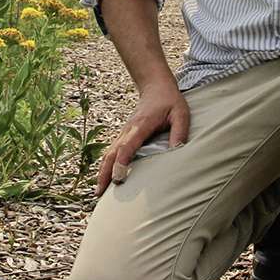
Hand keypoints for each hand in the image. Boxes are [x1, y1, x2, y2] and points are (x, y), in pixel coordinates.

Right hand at [95, 82, 189, 196]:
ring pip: (109, 154)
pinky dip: (106, 166)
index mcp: (141, 125)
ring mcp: (124, 132)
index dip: (122, 162)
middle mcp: (128, 130)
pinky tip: (104, 179)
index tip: (117, 178)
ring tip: (98, 192)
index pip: (128, 146)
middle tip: (100, 193)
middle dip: (104, 173)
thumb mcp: (181, 113)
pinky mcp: (124, 135)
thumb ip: (179, 132)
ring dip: (102, 172)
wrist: (156, 86)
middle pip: (112, 153)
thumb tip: (177, 151)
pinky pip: (112, 152)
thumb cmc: (169, 101)